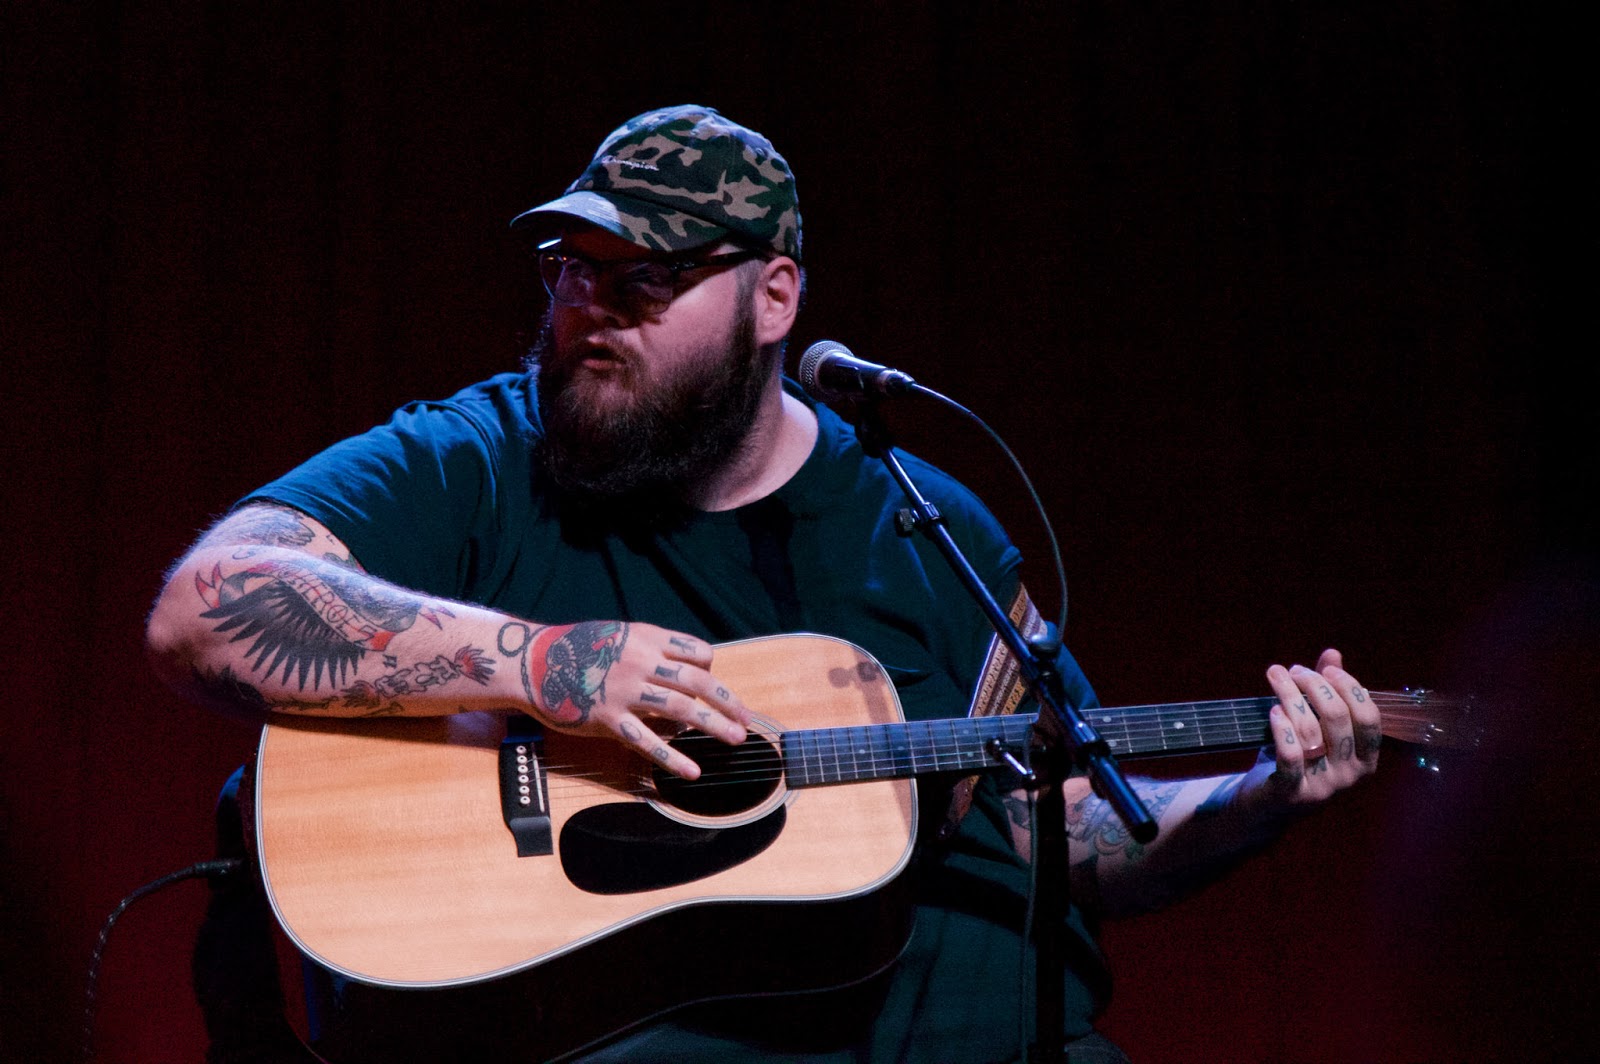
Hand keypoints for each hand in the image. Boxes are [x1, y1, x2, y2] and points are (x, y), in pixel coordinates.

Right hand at [513, 620, 749, 778]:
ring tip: (735, 739)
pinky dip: (673, 757)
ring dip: (714, 725)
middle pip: (698, 681)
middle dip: (727, 701)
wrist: (531, 662)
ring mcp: (625, 691)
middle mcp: (640, 661)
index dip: (711, 669)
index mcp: (646, 638)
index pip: (697, 651)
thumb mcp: (617, 635)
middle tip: (745, 719)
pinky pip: (647, 741)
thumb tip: (681, 671)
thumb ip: (648, 650)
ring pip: (681, 708)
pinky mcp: (609, 718)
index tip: (716, 687)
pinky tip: (693, 770)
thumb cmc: (575, 649)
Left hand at [1252, 648, 1381, 806]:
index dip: (1350, 687)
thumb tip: (1333, 653)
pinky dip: (1281, 728)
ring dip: (1290, 696)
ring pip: (1310, 731)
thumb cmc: (1297, 758)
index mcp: (1365, 759)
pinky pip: (1290, 755)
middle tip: (1293, 671)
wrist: (1265, 805)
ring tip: (1275, 676)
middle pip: (1338, 718)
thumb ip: (1328, 692)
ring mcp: (1323, 787)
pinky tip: (1272, 709)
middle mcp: (1350, 775)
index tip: (1326, 668)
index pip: (1369, 717)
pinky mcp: (1293, 793)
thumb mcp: (1317, 727)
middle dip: (1315, 685)